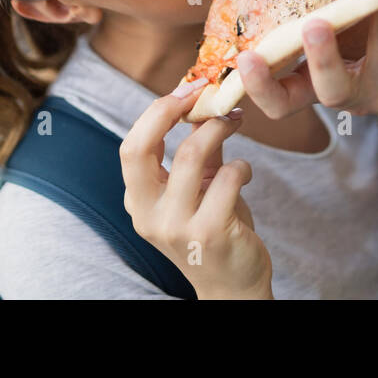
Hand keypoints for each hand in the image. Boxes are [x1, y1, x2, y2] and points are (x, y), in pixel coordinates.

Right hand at [120, 83, 272, 298]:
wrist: (233, 287)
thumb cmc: (214, 229)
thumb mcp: (197, 189)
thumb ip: (198, 151)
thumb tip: (206, 103)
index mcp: (139, 201)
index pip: (131, 146)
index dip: (157, 112)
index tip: (187, 90)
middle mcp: (148, 215)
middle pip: (140, 148)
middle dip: (170, 110)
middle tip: (203, 94)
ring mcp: (177, 227)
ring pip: (190, 155)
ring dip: (219, 128)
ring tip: (235, 122)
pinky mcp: (210, 233)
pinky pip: (228, 178)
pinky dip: (242, 165)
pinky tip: (246, 171)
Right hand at [237, 0, 377, 122]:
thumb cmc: (362, 55)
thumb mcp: (331, 48)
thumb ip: (307, 24)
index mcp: (317, 91)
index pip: (280, 104)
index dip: (260, 87)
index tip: (244, 58)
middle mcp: (353, 99)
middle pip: (333, 89)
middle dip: (323, 56)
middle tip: (314, 25)